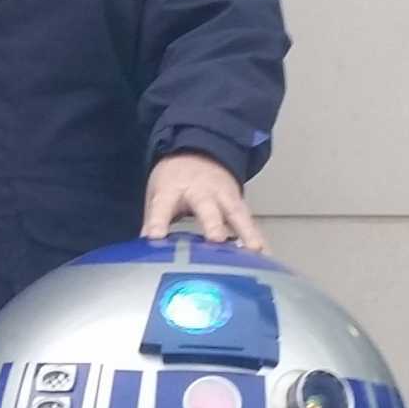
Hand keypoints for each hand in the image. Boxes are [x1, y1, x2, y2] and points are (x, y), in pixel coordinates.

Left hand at [142, 153, 263, 249]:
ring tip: (256, 251)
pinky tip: (265, 256)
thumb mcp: (157, 193)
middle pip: (207, 208)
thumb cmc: (175, 178)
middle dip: (212, 224)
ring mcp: (224, 196)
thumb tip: (143, 248)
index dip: (159, 221)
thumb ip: (153, 220)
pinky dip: (258, 237)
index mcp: (173, 188)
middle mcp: (201, 191)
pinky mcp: (239, 204)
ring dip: (246, 232)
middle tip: (216, 239)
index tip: (155, 237)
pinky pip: (250, 222)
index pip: (163, 205)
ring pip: (237, 214)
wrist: (201, 150)